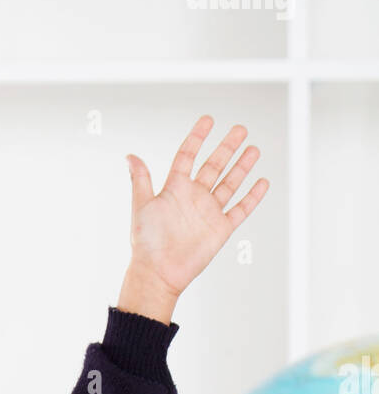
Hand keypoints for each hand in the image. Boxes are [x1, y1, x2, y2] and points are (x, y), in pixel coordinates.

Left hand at [121, 114, 269, 312]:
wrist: (159, 272)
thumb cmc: (147, 242)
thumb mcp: (141, 206)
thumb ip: (140, 179)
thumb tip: (130, 155)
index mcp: (175, 188)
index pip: (188, 155)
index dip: (198, 137)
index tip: (208, 120)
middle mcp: (194, 197)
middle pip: (214, 166)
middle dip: (228, 147)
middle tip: (240, 129)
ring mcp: (209, 212)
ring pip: (230, 183)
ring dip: (242, 166)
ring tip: (253, 149)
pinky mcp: (221, 229)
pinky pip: (241, 209)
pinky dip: (252, 196)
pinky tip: (261, 182)